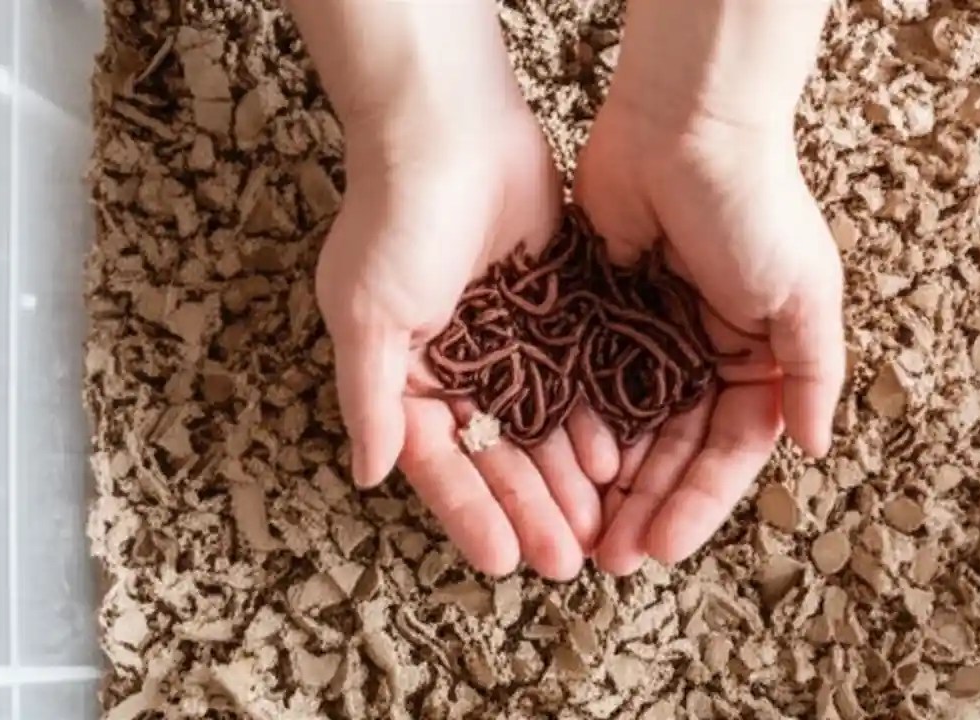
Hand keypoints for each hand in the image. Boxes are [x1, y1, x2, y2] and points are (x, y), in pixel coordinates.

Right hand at [307, 7, 611, 579]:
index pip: (440, 461)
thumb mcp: (366, 315)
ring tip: (598, 526)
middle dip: (531, 508)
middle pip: (499, 454)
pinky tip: (613, 459)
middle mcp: (459, 364)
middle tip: (567, 560)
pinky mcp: (556, 309)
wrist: (451, 127)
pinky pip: (578, 377)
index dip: (470, 513)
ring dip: (567, 477)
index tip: (503, 559)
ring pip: (544, 425)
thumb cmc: (396, 220)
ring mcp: (510, 340)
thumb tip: (370, 475)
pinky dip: (592, 418)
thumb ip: (372, 399)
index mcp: (407, 373)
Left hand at [576, 99, 845, 574]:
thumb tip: (818, 448)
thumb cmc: (753, 207)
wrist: (684, 125)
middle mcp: (705, 353)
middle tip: (610, 558)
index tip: (662, 546)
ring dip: (610, 480)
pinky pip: (588, 382)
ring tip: (580, 531)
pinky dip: (577, 425)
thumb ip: (812, 371)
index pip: (731, 449)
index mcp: (759, 356)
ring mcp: (650, 335)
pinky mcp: (600, 312)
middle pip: (674, 449)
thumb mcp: (804, 291)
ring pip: (628, 427)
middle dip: (647, 503)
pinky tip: (557, 467)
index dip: (700, 501)